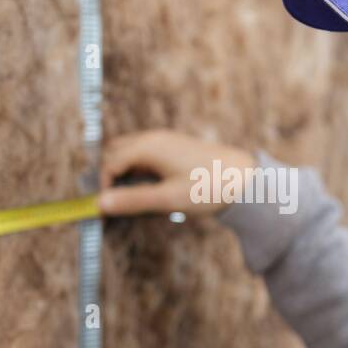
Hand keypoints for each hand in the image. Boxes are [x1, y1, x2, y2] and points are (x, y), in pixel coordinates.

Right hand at [98, 129, 258, 217]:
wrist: (247, 180)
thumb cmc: (208, 188)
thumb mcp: (167, 199)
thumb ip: (132, 200)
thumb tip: (100, 203)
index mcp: (148, 147)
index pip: (110, 162)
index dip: (104, 186)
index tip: (108, 209)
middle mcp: (154, 138)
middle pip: (116, 152)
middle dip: (111, 176)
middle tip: (118, 203)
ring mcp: (165, 141)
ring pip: (131, 153)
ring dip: (126, 174)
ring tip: (137, 199)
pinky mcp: (175, 148)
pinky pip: (146, 155)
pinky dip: (141, 171)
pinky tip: (154, 191)